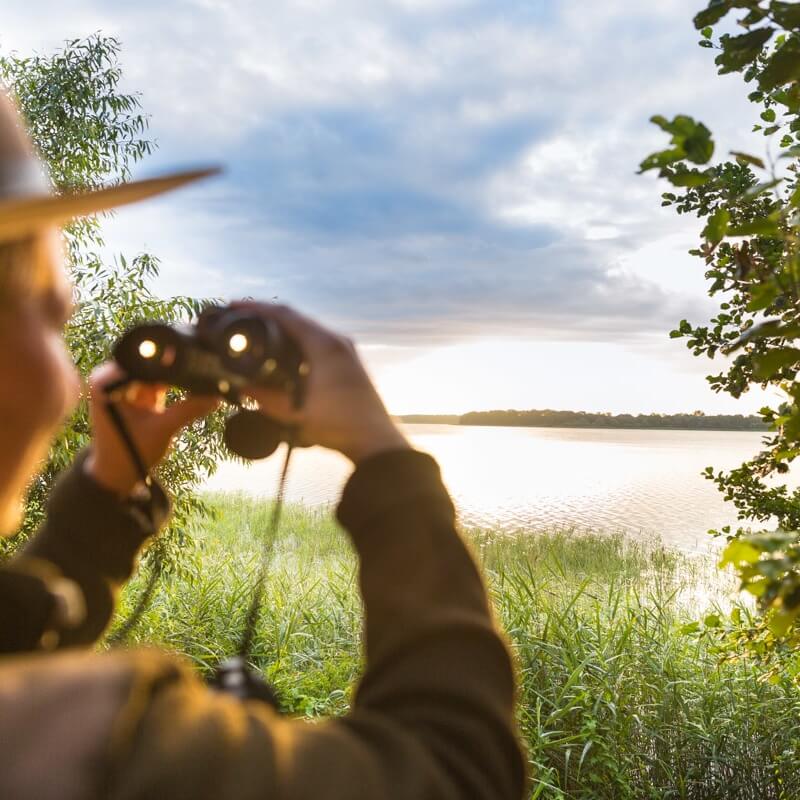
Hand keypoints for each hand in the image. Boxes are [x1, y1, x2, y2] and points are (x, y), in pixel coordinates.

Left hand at [84, 362, 219, 496]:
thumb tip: (216, 395)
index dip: (173, 363)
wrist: (117, 472)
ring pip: (160, 369)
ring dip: (179, 378)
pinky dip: (176, 385)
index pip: (145, 360)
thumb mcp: (162, 430)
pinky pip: (161, 378)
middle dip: (178, 370)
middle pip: (153, 361)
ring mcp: (125, 381)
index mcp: (108, 381)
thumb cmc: (129, 452)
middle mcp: (113, 375)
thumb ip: (189, 410)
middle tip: (205, 375)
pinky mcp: (137, 388)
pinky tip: (192, 392)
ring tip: (197, 388)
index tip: (198, 366)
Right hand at [232, 303, 409, 463]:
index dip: (257, 307)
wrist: (375, 440)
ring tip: (261, 333)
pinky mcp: (349, 363)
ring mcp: (346, 351)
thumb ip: (266, 400)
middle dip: (268, 316)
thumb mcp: (295, 412)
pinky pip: (318, 343)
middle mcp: (338, 341)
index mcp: (325, 344)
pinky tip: (286, 354)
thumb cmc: (339, 424)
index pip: (285, 314)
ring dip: (284, 330)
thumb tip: (243, 389)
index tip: (235, 305)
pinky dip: (298, 343)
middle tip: (244, 318)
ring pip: (309, 330)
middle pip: (297, 319)